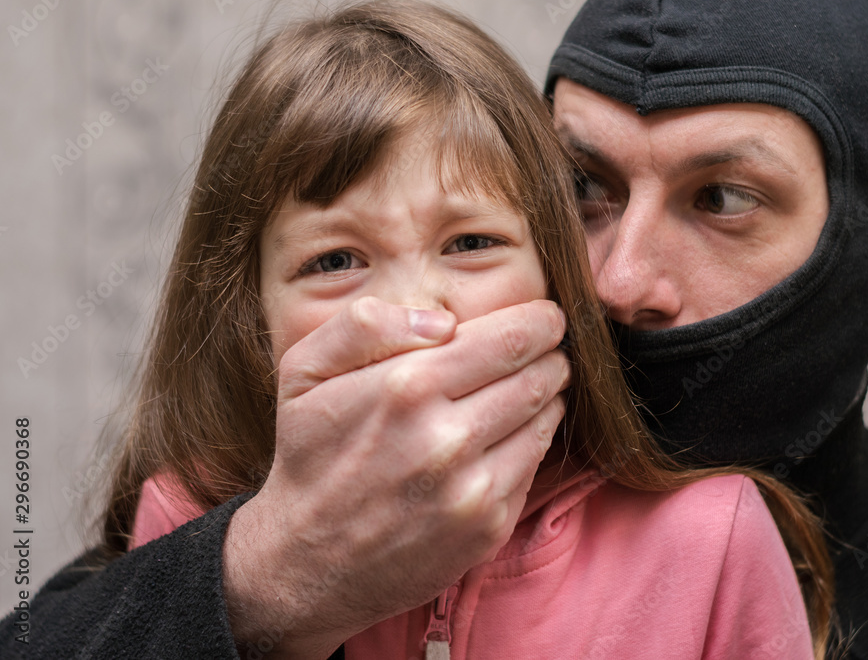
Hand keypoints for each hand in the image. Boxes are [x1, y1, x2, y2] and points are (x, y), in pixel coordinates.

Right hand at [222, 296, 569, 657]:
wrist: (306, 562)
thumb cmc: (310, 454)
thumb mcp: (304, 370)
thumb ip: (364, 324)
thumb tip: (442, 322)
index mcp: (406, 388)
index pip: (510, 339)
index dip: (541, 322)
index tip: (546, 318)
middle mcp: (446, 439)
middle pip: (540, 377)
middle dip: (550, 356)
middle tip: (544, 351)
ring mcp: (472, 490)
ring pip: (546, 420)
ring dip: (547, 397)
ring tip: (525, 389)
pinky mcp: (488, 529)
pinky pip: (533, 466)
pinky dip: (530, 442)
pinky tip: (503, 435)